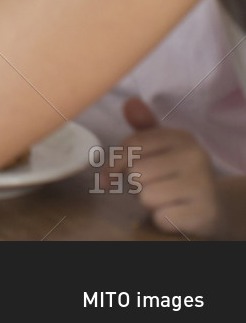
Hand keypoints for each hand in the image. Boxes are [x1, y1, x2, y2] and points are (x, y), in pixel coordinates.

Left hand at [119, 97, 222, 236]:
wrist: (213, 206)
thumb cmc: (176, 174)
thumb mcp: (160, 148)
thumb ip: (142, 129)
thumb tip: (130, 103)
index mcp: (181, 137)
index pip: (131, 145)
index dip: (113, 164)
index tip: (108, 177)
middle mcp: (196, 156)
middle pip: (137, 172)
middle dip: (137, 184)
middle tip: (153, 186)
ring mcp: (203, 185)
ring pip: (147, 195)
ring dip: (149, 202)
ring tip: (166, 198)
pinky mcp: (204, 213)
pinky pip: (161, 217)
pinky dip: (162, 219)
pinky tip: (175, 213)